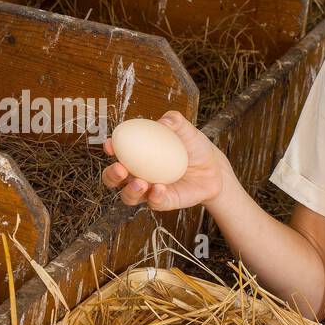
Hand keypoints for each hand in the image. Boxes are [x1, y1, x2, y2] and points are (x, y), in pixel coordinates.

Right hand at [100, 111, 229, 211]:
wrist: (213, 167)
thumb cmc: (193, 146)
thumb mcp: (186, 130)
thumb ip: (175, 121)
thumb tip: (163, 122)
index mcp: (136, 155)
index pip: (117, 153)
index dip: (110, 149)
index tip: (110, 144)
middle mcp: (136, 174)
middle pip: (113, 179)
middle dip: (111, 175)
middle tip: (120, 169)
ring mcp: (148, 191)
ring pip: (129, 196)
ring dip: (130, 190)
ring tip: (140, 183)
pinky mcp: (163, 202)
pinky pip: (154, 203)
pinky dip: (154, 197)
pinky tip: (160, 188)